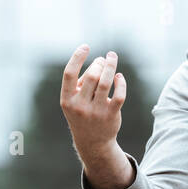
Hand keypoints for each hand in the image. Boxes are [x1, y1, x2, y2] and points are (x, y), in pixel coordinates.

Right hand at [60, 45, 126, 168]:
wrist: (92, 142)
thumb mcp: (74, 100)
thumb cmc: (82, 114)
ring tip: (112, 57)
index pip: (69, 73)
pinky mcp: (110, 115)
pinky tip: (119, 77)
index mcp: (67, 99)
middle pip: (92, 76)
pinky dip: (121, 82)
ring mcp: (96, 111)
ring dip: (110, 66)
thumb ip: (82, 82)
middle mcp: (80, 106)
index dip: (77, 57)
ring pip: (106, 83)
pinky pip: (118, 94)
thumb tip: (101, 61)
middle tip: (103, 59)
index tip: (85, 46)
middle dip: (99, 63)